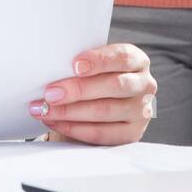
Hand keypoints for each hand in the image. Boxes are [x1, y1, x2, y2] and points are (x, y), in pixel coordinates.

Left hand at [28, 43, 156, 143]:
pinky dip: (74, 128)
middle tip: (51, 93)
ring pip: (105, 111)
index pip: (122, 57)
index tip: (75, 65)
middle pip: (114, 85)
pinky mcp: (132, 134)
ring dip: (70, 111)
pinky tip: (56, 122)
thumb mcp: (94, 66)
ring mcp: (141, 111)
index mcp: (137, 61)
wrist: (101, 106)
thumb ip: (83, 65)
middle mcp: (144, 85)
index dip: (99, 60)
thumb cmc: (96, 79)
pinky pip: (101, 133)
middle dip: (78, 89)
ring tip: (46, 109)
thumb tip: (54, 67)